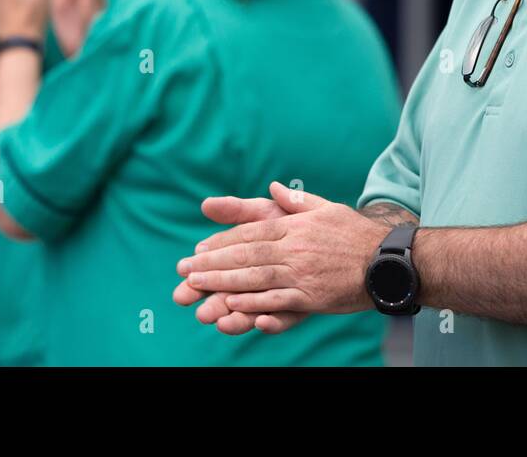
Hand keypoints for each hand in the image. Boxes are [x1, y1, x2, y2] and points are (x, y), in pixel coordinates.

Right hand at [172, 194, 309, 334]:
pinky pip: (286, 320)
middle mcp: (259, 282)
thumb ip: (239, 210)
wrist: (343, 241)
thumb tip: (206, 204)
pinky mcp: (300, 309)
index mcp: (246, 259)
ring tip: (217, 321)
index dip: (201, 267)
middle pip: (228, 292)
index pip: (220, 263)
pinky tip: (260, 322)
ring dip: (234, 318)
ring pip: (252, 311)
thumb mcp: (267, 212)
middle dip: (208, 297)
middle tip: (183, 299)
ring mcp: (278, 297)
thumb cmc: (297, 222)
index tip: (182, 270)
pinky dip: (272, 323)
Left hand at [177, 181, 383, 324]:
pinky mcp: (312, 297)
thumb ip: (297, 201)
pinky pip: (276, 300)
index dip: (221, 243)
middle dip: (212, 265)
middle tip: (185, 272)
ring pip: (254, 279)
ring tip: (197, 288)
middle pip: (245, 256)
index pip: (250, 234)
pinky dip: (252, 303)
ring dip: (222, 284)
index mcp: (294, 227)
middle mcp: (294, 248)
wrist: (388, 261)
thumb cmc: (356, 235)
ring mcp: (302, 273)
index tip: (198, 250)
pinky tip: (231, 305)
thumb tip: (275, 187)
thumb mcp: (327, 209)